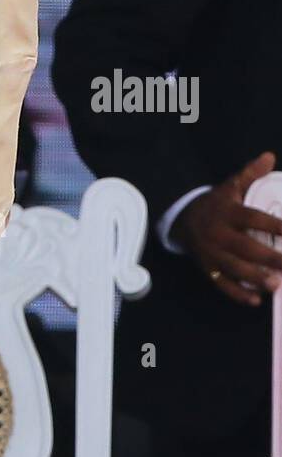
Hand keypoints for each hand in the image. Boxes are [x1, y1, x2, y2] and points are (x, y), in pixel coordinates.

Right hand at [173, 152, 281, 305]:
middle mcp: (218, 233)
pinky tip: (256, 300)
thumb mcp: (230, 186)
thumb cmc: (217, 203)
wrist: (183, 218)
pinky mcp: (208, 269)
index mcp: (227, 211)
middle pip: (244, 247)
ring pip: (233, 268)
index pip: (253, 218)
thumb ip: (251, 174)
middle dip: (268, 257)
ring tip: (276, 284)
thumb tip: (270, 156)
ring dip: (255, 278)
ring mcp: (211, 253)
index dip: (275, 225)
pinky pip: (222, 283)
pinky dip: (238, 294)